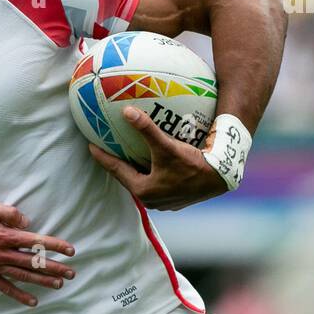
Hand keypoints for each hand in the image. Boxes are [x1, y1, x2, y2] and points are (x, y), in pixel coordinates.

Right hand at [0, 196, 75, 306]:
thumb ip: (7, 212)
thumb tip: (26, 222)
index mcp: (3, 234)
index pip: (35, 242)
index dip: (55, 246)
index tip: (71, 250)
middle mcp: (0, 253)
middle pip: (33, 261)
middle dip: (55, 267)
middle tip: (72, 272)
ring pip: (22, 275)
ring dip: (42, 280)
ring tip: (59, 284)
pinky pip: (4, 287)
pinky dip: (19, 295)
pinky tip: (32, 301)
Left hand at [89, 106, 227, 209]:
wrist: (222, 177)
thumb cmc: (193, 163)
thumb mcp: (166, 146)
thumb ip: (146, 129)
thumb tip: (126, 112)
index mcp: (143, 190)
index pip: (116, 170)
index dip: (102, 157)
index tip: (90, 145)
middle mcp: (152, 200)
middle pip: (128, 177)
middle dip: (117, 163)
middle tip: (107, 148)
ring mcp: (165, 201)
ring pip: (143, 181)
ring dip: (135, 168)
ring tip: (128, 154)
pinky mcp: (177, 199)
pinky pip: (158, 182)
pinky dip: (152, 171)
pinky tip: (153, 160)